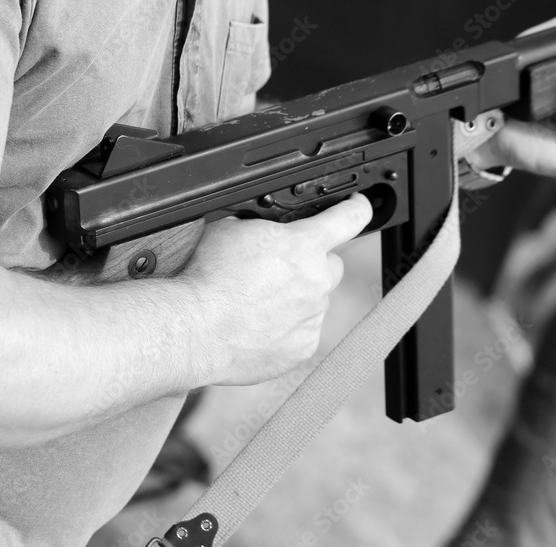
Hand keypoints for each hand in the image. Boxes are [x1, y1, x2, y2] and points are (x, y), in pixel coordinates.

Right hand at [183, 193, 372, 385]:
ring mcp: (312, 317)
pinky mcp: (303, 348)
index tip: (359, 208)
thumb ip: (262, 227)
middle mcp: (316, 280)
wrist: (196, 328)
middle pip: (331, 266)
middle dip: (312, 265)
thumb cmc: (208, 278)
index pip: (348, 218)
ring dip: (296, 299)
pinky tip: (258, 325)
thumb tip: (269, 230)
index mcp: (303, 245)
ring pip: (315, 302)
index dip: (356, 209)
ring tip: (257, 303)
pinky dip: (287, 329)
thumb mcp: (231, 228)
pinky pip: (303, 332)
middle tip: (279, 272)